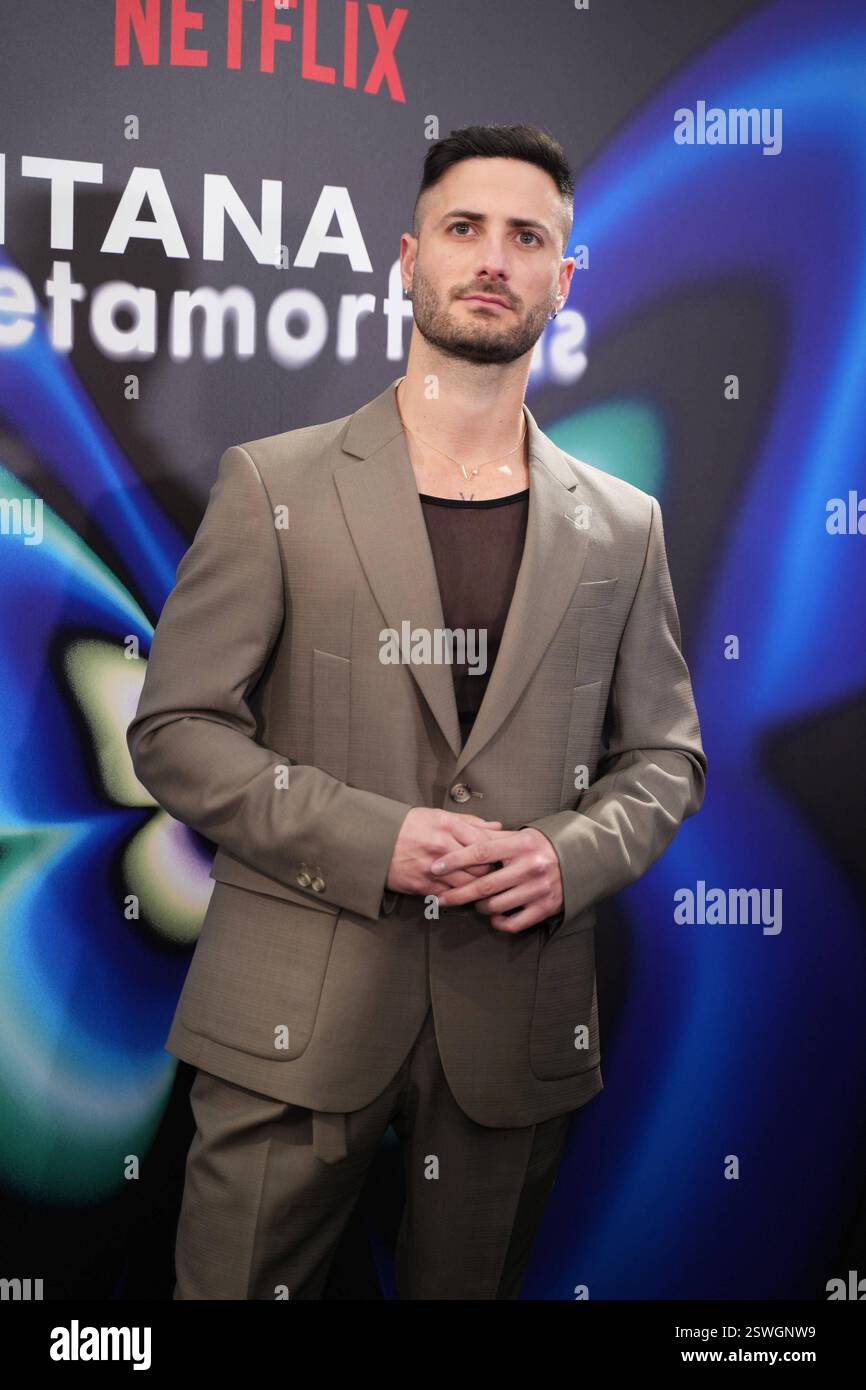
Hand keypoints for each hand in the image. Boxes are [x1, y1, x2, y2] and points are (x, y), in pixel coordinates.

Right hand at [386, 808, 503, 897]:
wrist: (373, 841)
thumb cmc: (409, 826)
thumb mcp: (438, 816)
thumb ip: (471, 822)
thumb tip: (498, 827)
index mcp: (447, 825)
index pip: (486, 844)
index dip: (497, 854)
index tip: (501, 859)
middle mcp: (441, 845)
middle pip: (481, 867)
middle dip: (490, 872)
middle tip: (493, 874)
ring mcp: (432, 867)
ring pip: (468, 884)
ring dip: (477, 887)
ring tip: (480, 886)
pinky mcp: (422, 885)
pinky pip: (451, 895)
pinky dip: (459, 896)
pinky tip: (462, 893)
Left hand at [429, 826, 562, 932]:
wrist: (580, 860)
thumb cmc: (540, 847)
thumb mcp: (520, 836)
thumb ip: (492, 837)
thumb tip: (460, 834)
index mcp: (521, 845)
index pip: (481, 852)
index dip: (455, 860)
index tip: (436, 866)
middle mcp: (530, 866)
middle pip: (485, 884)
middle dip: (458, 893)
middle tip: (440, 898)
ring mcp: (539, 889)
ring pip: (496, 905)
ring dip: (480, 907)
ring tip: (475, 903)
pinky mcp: (546, 907)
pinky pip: (514, 923)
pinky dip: (498, 922)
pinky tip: (494, 916)